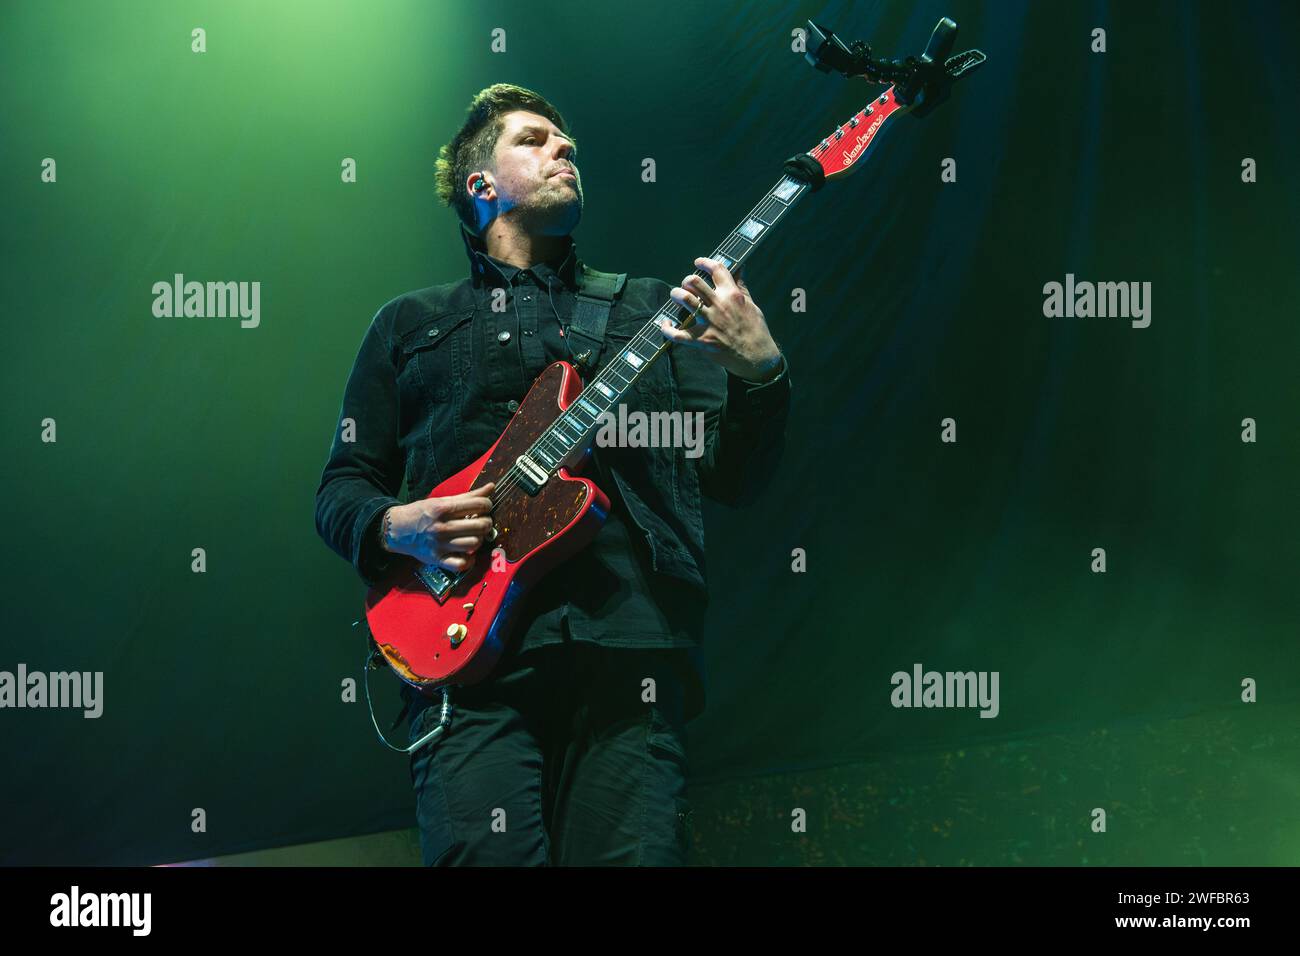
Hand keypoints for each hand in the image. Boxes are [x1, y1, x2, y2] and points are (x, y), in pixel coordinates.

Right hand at [381, 482, 495, 572]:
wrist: (397, 529)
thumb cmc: (422, 513)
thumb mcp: (442, 500)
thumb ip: (468, 496)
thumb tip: (491, 487)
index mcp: (443, 508)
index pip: (479, 505)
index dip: (488, 505)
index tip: (484, 508)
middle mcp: (442, 527)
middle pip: (481, 525)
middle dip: (486, 523)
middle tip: (481, 522)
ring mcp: (440, 545)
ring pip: (474, 544)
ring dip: (479, 540)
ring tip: (474, 536)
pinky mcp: (437, 559)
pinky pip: (461, 564)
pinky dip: (469, 560)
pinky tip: (467, 553)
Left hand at [660, 257, 782, 381]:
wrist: (757, 357)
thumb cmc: (755, 330)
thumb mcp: (751, 304)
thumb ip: (741, 286)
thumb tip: (739, 268)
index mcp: (733, 295)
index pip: (717, 269)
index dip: (705, 262)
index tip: (698, 262)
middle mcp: (720, 306)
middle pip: (695, 282)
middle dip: (687, 280)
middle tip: (686, 285)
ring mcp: (710, 322)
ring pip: (685, 299)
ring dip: (676, 295)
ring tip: (676, 297)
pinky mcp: (702, 340)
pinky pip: (678, 334)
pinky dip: (668, 329)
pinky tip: (666, 324)